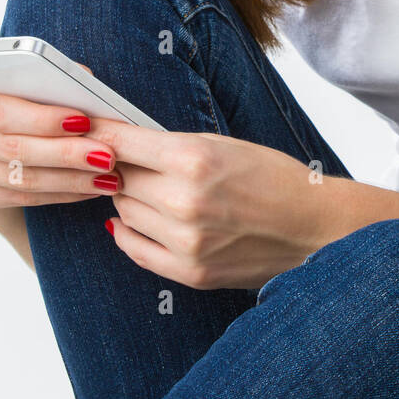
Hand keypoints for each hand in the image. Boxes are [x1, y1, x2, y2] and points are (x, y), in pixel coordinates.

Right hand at [0, 64, 115, 211]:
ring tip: (107, 177)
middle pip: (14, 149)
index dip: (44, 119)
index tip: (84, 121)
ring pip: (21, 179)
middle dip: (66, 153)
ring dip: (71, 179)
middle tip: (107, 156)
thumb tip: (86, 83)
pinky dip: (61, 194)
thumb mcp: (29, 82)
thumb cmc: (19, 101)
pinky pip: (21, 198)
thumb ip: (52, 79)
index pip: (1, 110)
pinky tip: (89, 188)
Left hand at [86, 119, 328, 290]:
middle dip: (119, 166)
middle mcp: (184, 201)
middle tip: (126, 159)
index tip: (83, 126)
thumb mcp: (225, 145)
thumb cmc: (275, 178)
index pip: (122, 142)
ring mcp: (185, 241)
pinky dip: (126, 232)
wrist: (315, 228)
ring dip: (128, 197)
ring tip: (147, 188)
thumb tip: (122, 142)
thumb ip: (172, 146)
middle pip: (118, 177)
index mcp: (194, 160)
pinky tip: (131, 220)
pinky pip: (134, 248)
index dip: (99, 132)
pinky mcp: (189, 272)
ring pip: (123, 211)